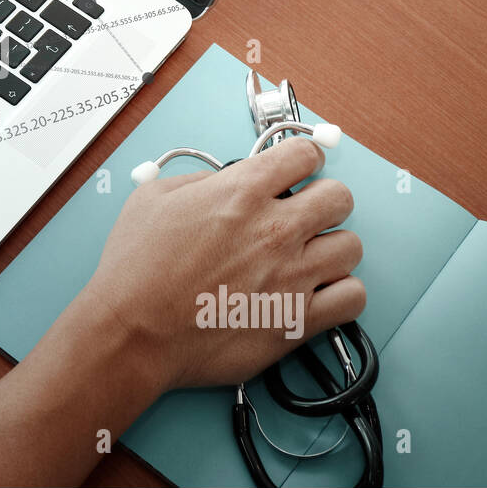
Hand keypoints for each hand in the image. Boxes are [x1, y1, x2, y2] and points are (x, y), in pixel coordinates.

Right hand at [79, 137, 363, 394]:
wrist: (132, 333)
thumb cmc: (134, 270)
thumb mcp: (151, 199)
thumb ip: (198, 180)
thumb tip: (226, 181)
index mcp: (241, 192)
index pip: (305, 154)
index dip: (303, 160)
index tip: (297, 172)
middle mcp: (275, 229)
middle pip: (340, 197)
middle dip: (324, 201)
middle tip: (304, 215)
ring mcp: (292, 275)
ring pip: (351, 246)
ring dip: (332, 249)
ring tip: (308, 259)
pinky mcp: (297, 320)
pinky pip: (353, 297)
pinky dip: (341, 294)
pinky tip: (317, 294)